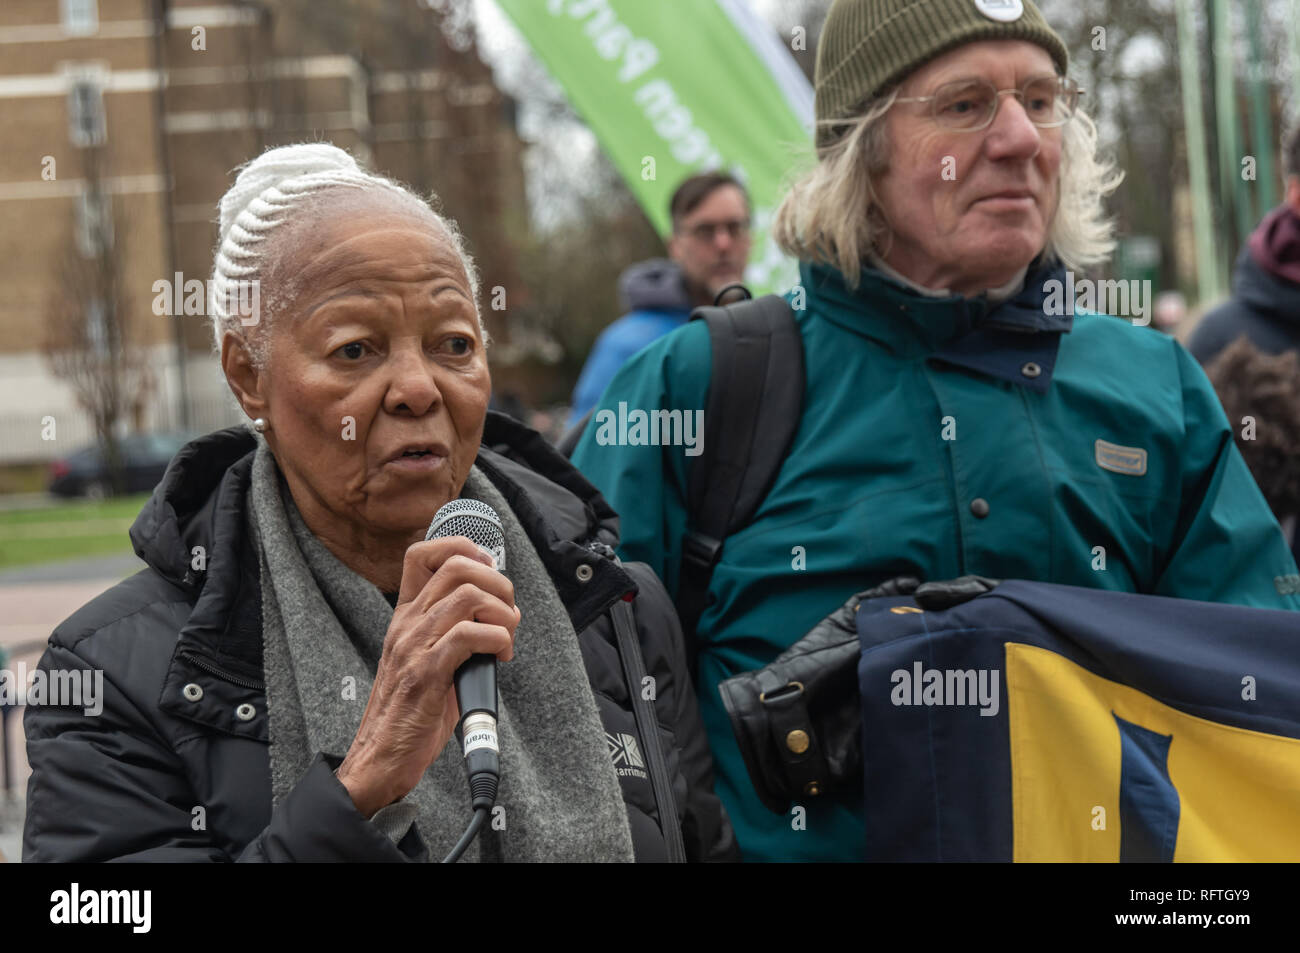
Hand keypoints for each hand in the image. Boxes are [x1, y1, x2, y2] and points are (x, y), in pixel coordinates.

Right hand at [335, 536, 519, 816]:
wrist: (382, 757)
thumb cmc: (413, 712)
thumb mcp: (429, 658)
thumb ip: (454, 631)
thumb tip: (499, 614)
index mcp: (406, 616)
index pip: (422, 554)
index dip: (462, 547)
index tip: (489, 568)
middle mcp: (407, 623)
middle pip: (456, 566)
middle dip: (498, 582)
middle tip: (508, 613)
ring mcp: (414, 645)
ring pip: (469, 595)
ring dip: (503, 613)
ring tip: (507, 638)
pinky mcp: (427, 673)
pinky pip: (470, 635)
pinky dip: (499, 640)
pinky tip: (501, 657)